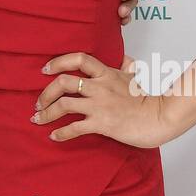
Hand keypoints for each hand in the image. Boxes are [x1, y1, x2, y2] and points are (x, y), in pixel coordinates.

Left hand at [32, 52, 169, 148]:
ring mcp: (99, 105)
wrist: (158, 118)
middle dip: (46, 92)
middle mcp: (99, 87)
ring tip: (38, 119)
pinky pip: (75, 128)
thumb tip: (125, 58)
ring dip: (47, 113)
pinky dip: (61, 133)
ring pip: (64, 105)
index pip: (79, 58)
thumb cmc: (146, 99)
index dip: (59, 61)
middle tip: (37, 102)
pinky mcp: (101, 124)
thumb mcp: (134, 77)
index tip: (45, 69)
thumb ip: (126, 65)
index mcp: (106, 73)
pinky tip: (53, 136)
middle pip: (64, 82)